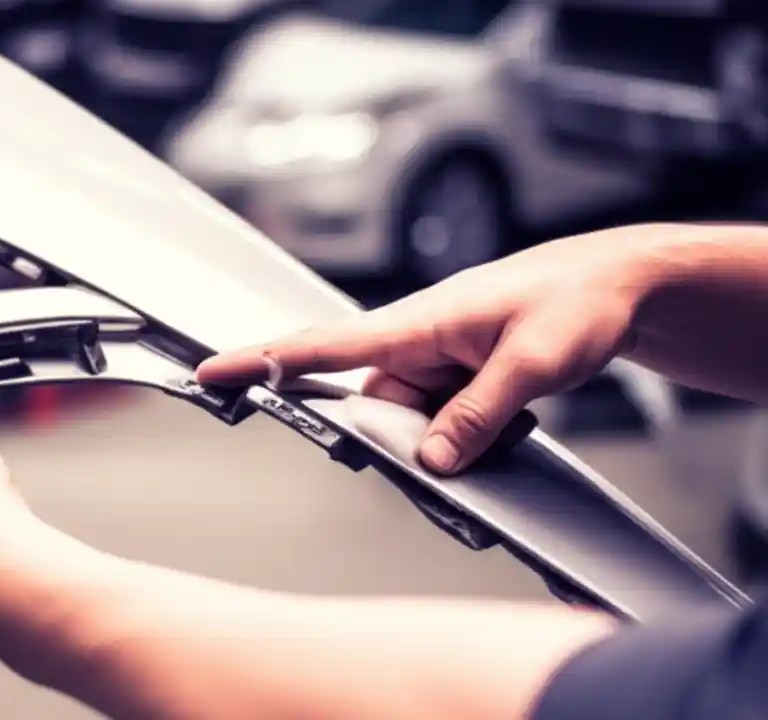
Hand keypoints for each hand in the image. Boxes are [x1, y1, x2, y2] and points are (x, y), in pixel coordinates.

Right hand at [199, 226, 675, 472]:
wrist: (626, 283)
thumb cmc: (577, 299)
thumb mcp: (530, 365)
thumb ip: (475, 417)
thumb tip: (432, 461)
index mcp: (418, 323)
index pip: (321, 346)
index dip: (261, 360)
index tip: (211, 372)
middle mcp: (419, 339)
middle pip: (377, 403)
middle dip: (404, 435)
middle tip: (451, 448)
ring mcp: (442, 356)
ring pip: (416, 415)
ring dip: (452, 433)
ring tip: (510, 414)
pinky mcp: (465, 370)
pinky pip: (447, 413)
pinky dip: (472, 426)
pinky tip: (515, 414)